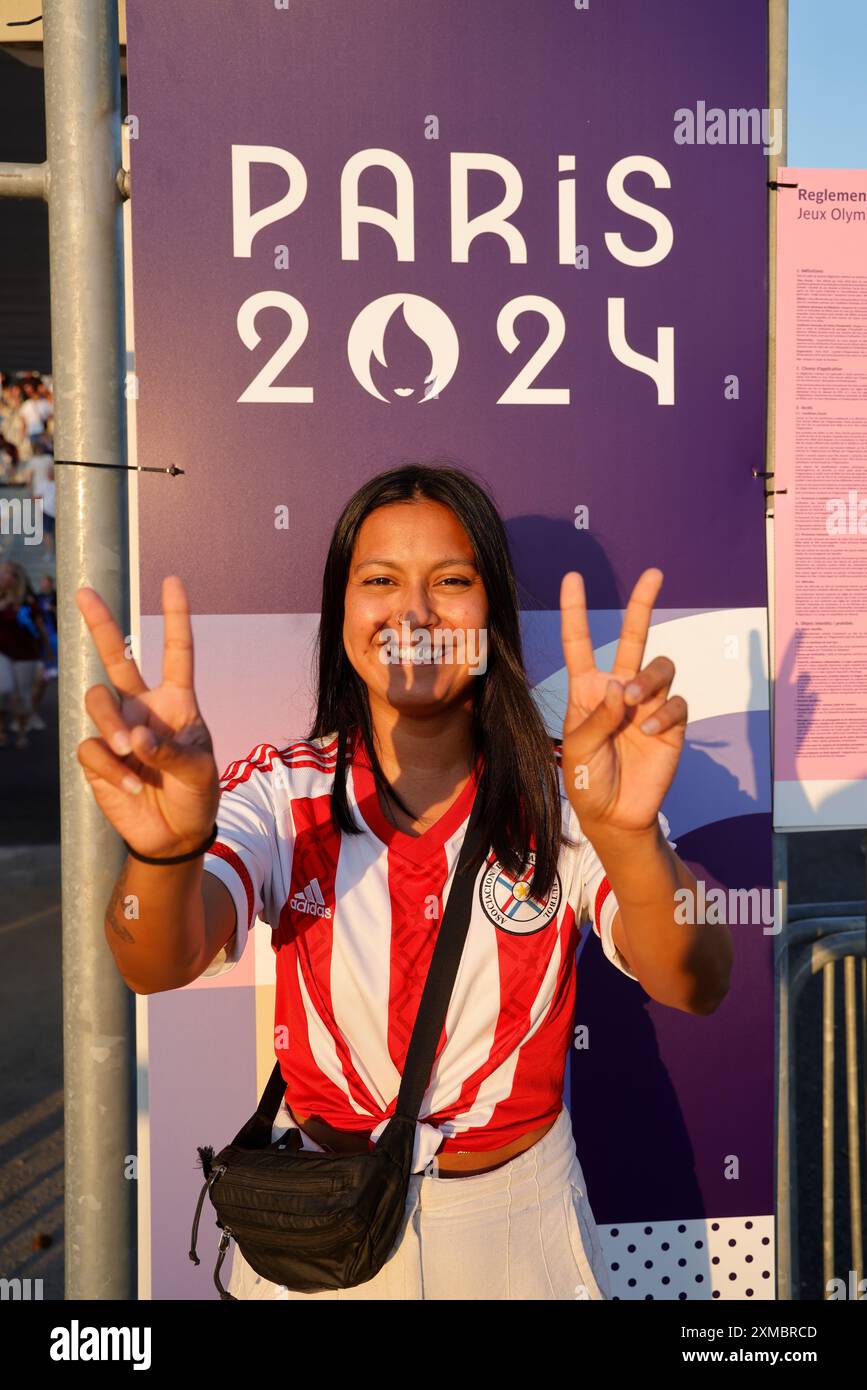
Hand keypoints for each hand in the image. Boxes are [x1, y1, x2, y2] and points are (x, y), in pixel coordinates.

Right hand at [76, 576, 219, 857]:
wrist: (176, 835)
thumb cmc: (196, 794)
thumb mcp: (198, 771)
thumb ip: (169, 751)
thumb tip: (134, 736)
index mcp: (177, 701)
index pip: (177, 652)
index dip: (175, 617)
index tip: (173, 581)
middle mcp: (143, 707)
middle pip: (117, 657)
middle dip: (101, 624)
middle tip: (85, 592)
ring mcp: (117, 729)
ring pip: (96, 700)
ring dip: (109, 722)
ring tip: (130, 748)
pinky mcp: (99, 757)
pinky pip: (91, 748)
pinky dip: (110, 766)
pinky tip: (131, 785)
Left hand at [560, 567, 686, 837]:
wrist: (615, 814)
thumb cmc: (588, 780)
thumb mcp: (579, 748)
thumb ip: (596, 717)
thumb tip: (621, 688)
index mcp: (587, 689)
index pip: (580, 642)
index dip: (576, 610)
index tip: (573, 577)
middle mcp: (619, 689)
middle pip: (634, 636)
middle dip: (642, 603)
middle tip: (653, 574)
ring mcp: (648, 704)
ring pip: (660, 667)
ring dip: (648, 679)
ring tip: (633, 703)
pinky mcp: (671, 724)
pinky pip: (675, 704)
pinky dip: (662, 714)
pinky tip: (648, 731)